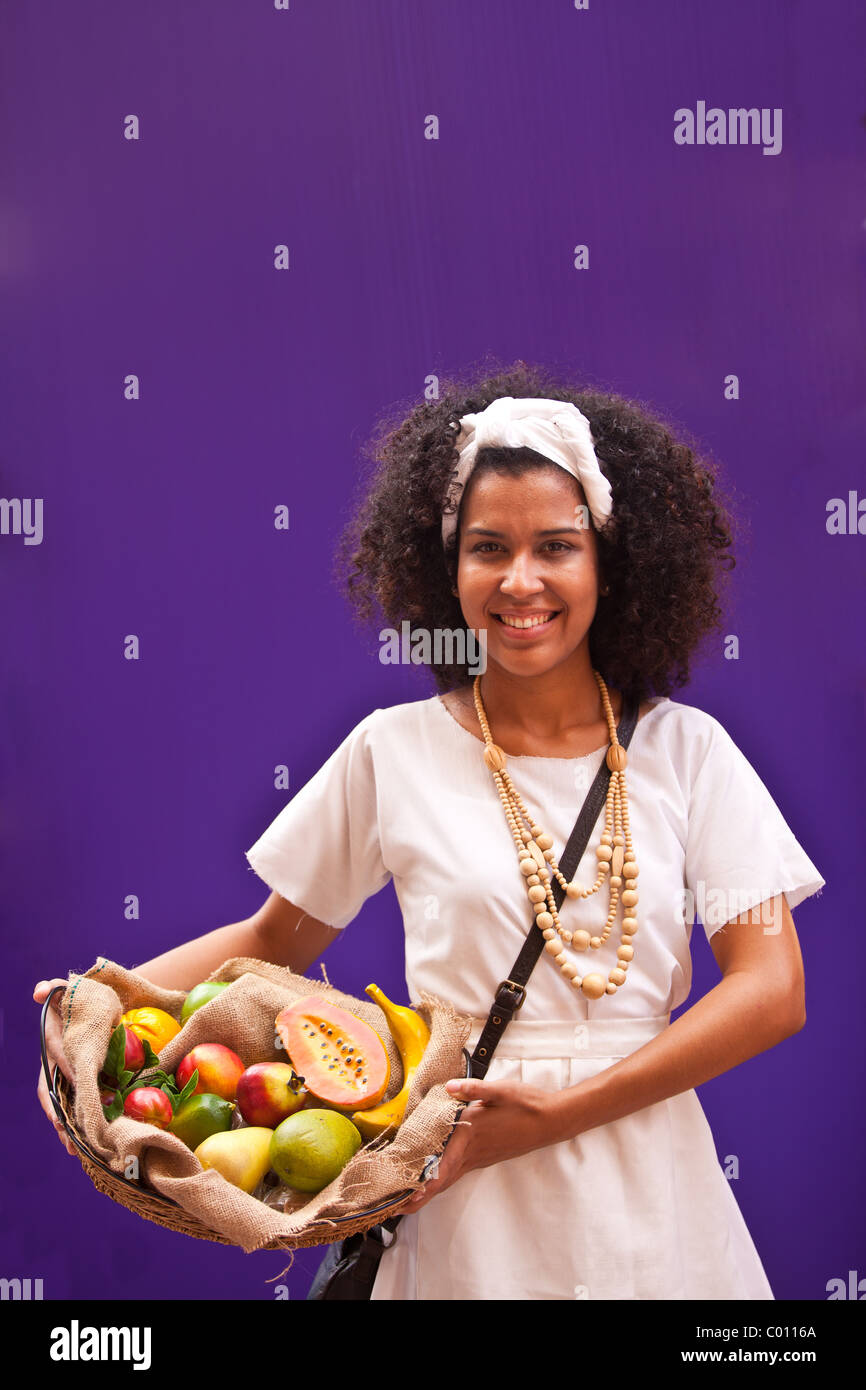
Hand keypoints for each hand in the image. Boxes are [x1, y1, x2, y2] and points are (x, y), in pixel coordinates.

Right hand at [33, 978, 77, 1155]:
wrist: (89, 1008)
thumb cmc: (77, 1001)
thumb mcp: (65, 991)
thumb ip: (52, 988)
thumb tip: (40, 992)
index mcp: (51, 1044)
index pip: (54, 1057)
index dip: (64, 1068)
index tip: (79, 1082)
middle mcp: (53, 1065)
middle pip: (51, 1092)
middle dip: (58, 1113)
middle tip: (67, 1132)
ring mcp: (62, 1078)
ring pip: (59, 1106)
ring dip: (65, 1128)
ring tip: (74, 1148)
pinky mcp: (76, 1087)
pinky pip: (72, 1109)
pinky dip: (76, 1127)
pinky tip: (81, 1145)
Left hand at [399, 1076, 566, 1213]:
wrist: (551, 1120)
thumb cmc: (526, 1104)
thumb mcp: (500, 1090)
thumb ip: (474, 1088)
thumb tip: (450, 1087)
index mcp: (472, 1134)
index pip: (444, 1164)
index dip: (424, 1182)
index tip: (406, 1197)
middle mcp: (474, 1151)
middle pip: (443, 1179)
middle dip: (420, 1196)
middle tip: (397, 1209)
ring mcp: (480, 1157)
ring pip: (450, 1178)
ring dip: (429, 1190)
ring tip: (410, 1200)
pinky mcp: (486, 1157)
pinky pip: (459, 1172)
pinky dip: (443, 1180)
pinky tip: (435, 1180)